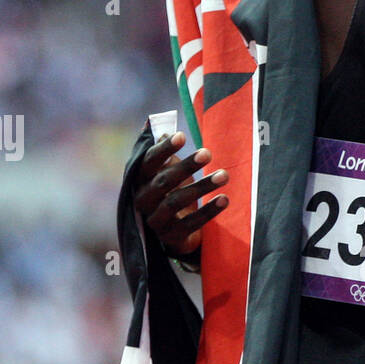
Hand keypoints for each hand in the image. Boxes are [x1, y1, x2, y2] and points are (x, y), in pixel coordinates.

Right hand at [132, 131, 228, 257]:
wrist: (172, 231)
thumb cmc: (171, 191)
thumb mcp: (165, 170)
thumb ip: (163, 151)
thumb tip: (160, 126)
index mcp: (139, 181)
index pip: (148, 162)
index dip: (164, 149)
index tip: (182, 136)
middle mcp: (142, 201)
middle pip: (163, 182)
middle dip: (186, 166)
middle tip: (207, 152)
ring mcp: (155, 221)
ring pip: (176, 202)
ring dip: (202, 187)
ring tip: (224, 175)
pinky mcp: (171, 237)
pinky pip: (191, 223)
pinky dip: (208, 211)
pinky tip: (224, 199)